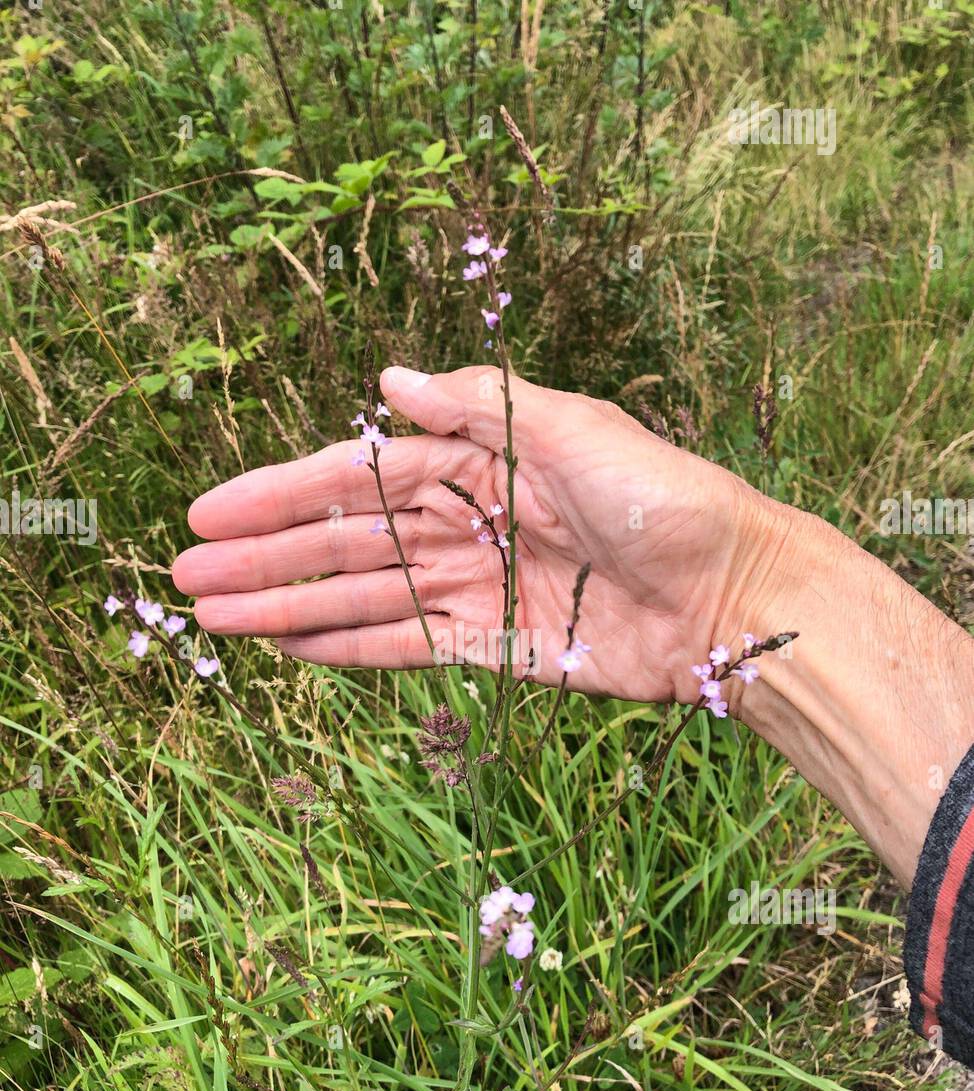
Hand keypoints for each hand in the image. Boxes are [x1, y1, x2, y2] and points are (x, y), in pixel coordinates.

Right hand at [173, 364, 774, 701]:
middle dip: (268, 558)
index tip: (211, 511)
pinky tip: (293, 648)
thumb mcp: (573, 429)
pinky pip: (410, 648)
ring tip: (217, 621)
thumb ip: (477, 407)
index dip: (283, 494)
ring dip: (291, 608)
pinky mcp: (500, 649)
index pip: (361, 478)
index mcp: (482, 461)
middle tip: (186, 578)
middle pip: (350, 543)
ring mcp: (481, 588)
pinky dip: (352, 649)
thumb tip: (386, 380)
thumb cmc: (666, 497)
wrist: (735, 595)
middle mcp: (472, 523)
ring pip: (366, 600)